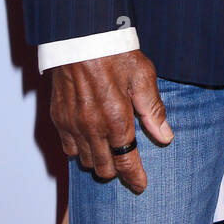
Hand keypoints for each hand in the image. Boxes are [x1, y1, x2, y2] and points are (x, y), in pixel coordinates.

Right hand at [49, 50, 172, 194]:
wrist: (79, 38)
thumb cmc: (114, 53)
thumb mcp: (142, 76)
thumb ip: (153, 110)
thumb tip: (165, 137)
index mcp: (116, 119)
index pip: (126, 161)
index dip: (134, 177)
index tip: (140, 185)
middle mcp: (92, 127)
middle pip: (104, 167)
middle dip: (117, 170)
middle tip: (127, 164)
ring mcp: (72, 124)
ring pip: (85, 161)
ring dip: (98, 160)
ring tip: (109, 150)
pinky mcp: (58, 118)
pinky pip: (68, 148)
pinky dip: (79, 150)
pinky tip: (90, 140)